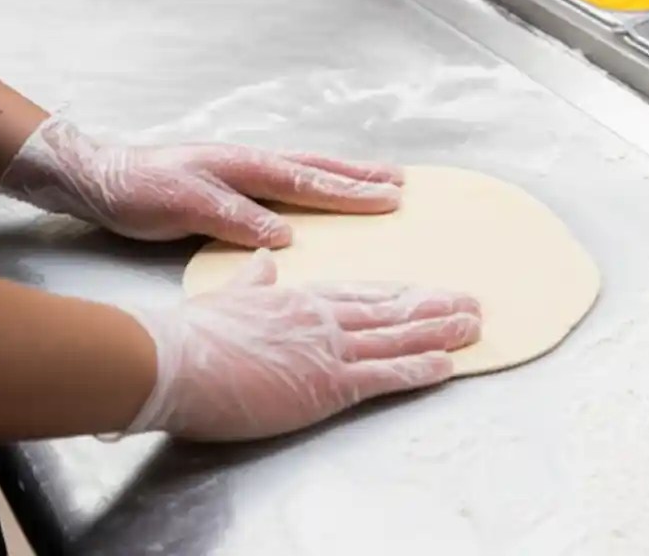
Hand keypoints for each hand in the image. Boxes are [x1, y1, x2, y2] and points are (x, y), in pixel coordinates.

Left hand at [0, 117, 402, 246]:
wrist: (96, 179)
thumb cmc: (137, 191)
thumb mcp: (184, 205)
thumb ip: (235, 218)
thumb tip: (284, 234)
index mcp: (246, 167)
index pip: (309, 182)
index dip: (351, 192)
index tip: (390, 198)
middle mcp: (251, 164)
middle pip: (318, 168)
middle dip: (361, 176)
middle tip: (401, 183)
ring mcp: (242, 171)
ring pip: (306, 172)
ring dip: (343, 176)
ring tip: (377, 180)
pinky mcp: (231, 185)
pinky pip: (288, 183)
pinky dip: (316, 184)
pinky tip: (321, 194)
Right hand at [126, 250, 480, 440]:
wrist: (175, 359)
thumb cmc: (191, 336)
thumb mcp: (225, 299)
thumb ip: (250, 284)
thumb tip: (261, 264)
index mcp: (298, 300)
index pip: (359, 294)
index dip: (396, 294)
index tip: (422, 290)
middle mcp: (322, 319)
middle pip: (389, 309)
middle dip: (433, 306)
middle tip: (470, 302)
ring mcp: (330, 348)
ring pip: (398, 336)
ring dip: (440, 331)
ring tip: (473, 325)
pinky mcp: (330, 382)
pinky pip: (386, 374)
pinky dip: (420, 368)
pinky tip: (447, 365)